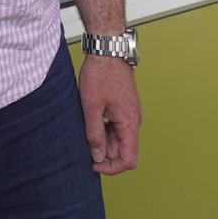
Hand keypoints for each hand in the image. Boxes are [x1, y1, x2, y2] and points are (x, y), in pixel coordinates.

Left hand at [79, 55, 140, 174]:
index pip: (129, 160)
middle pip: (122, 150)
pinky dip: (104, 128)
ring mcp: (130, 114)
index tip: (94, 164)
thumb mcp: (91, 106)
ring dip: (102, 139)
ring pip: (118, 139)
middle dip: (104, 152)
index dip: (112, 168)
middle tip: (84, 139)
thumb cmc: (100, 74)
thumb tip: (98, 156)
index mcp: (129, 123)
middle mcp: (134, 121)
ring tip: (86, 124)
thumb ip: (94, 133)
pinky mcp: (124, 108)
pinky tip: (91, 117)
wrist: (107, 50)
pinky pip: (116, 127)